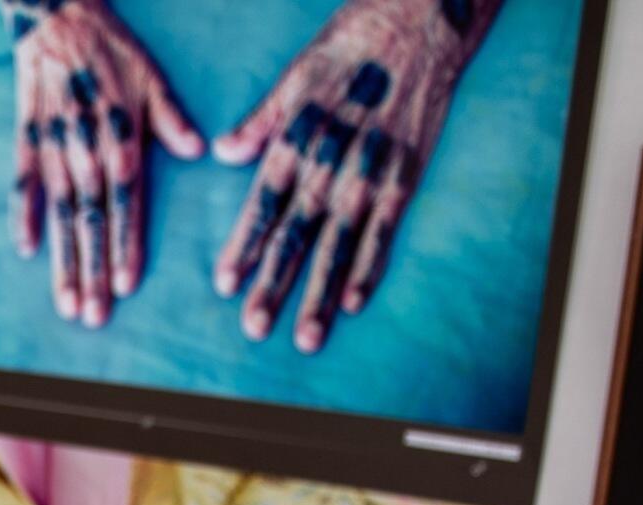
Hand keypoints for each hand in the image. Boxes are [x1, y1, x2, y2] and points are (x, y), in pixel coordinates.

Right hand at [6, 0, 204, 326]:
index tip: (125, 284)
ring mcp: (53, 144)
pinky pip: (23, 181)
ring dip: (63, 259)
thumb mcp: (152, 76)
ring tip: (65, 301)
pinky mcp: (27, 137)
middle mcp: (86, 146)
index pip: (125, 201)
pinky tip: (25, 249)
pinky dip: (23, 214)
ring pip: (60, 212)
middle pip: (91, 220)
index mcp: (121, 135)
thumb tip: (199, 152)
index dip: (125, 244)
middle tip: (92, 315)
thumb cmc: (111, 47)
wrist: (57, 14)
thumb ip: (172, 119)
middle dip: (92, 270)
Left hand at [211, 0, 498, 350]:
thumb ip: (260, 122)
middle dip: (274, 283)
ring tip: (304, 334)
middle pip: (297, 233)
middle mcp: (331, 160)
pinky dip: (369, 266)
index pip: (263, 203)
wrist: (420, 21)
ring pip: (339, 243)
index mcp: (297, 136)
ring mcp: (371, 171)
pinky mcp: (406, 174)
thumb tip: (222, 153)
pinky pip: (386, 230)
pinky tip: (354, 301)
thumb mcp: (294, 75)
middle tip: (255, 325)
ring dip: (320, 291)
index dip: (243, 245)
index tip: (225, 284)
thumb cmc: (351, 45)